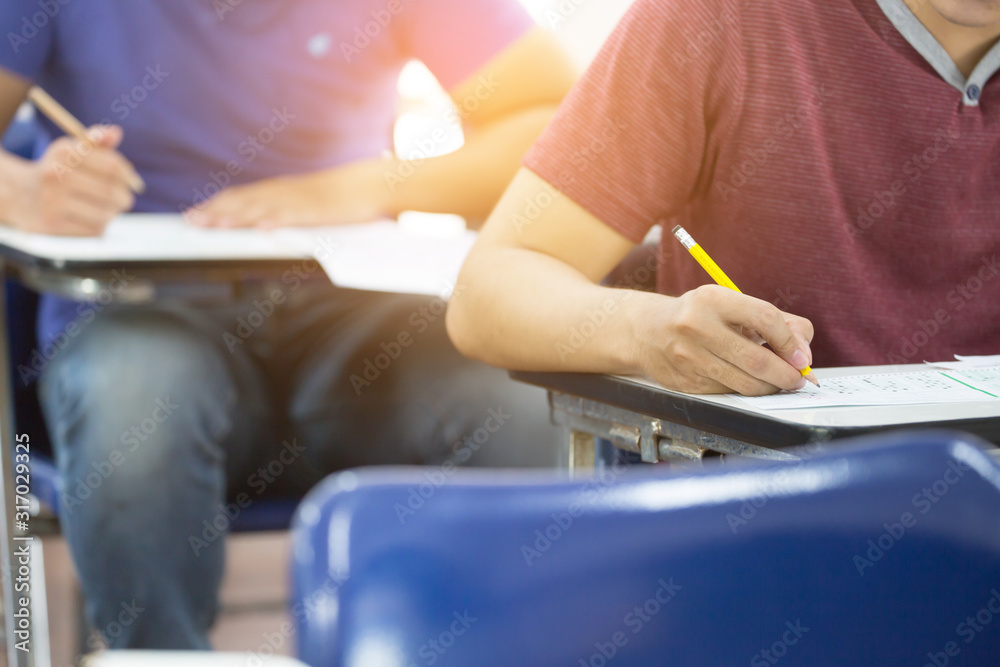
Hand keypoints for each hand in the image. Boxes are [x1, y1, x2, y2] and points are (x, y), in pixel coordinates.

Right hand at [3, 125, 137, 235]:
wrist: (20, 194)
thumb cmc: (57, 171)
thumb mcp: (72, 151)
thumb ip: (96, 142)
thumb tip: (116, 133)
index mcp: (64, 152)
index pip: (111, 166)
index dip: (129, 176)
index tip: (135, 183)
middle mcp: (56, 175)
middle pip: (110, 192)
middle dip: (124, 198)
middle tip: (125, 200)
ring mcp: (52, 201)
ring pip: (104, 214)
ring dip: (113, 214)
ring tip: (109, 210)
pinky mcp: (52, 224)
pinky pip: (94, 230)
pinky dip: (100, 226)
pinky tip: (94, 219)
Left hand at [186, 158, 390, 228]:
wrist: (369, 184)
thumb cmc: (340, 197)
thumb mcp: (306, 202)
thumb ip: (285, 210)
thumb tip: (262, 225)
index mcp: (280, 191)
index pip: (240, 197)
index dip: (215, 206)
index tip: (193, 215)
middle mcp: (283, 192)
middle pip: (243, 201)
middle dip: (215, 211)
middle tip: (190, 221)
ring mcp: (299, 201)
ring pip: (261, 208)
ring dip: (236, 216)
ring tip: (214, 225)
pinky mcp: (317, 210)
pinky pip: (293, 215)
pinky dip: (276, 220)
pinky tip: (261, 228)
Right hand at [637, 285, 814, 395]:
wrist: (646, 331)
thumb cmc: (699, 316)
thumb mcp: (732, 305)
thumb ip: (775, 321)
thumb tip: (804, 352)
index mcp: (713, 299)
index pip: (766, 319)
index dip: (790, 342)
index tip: (801, 357)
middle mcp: (697, 326)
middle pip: (758, 360)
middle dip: (787, 376)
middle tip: (799, 380)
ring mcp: (688, 356)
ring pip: (745, 383)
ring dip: (770, 388)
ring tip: (778, 383)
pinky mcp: (685, 381)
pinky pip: (728, 392)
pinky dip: (745, 391)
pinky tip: (746, 382)